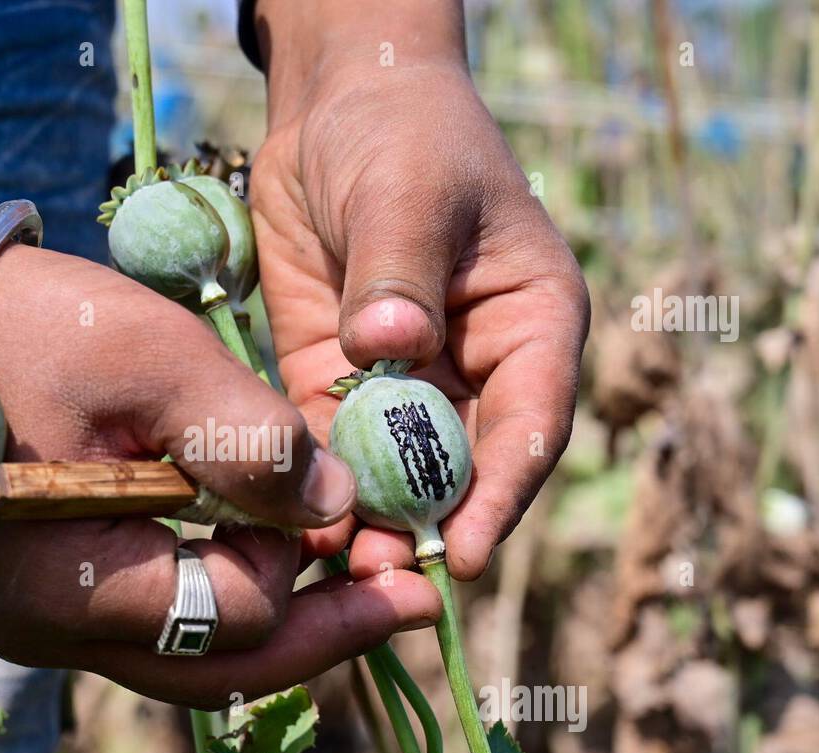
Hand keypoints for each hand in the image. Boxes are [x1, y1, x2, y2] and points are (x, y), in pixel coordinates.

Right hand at [0, 182, 442, 706]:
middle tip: (418, 599)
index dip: (305, 564)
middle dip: (325, 632)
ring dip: (287, 623)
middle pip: (221, 671)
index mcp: (67, 586)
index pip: (231, 616)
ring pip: (199, 661)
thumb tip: (343, 505)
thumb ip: (255, 441)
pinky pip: (170, 627)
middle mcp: (52, 632)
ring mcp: (52, 624)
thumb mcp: (160, 362)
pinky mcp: (64, 598)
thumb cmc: (42, 328)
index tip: (345, 500)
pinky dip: (236, 600)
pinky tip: (291, 564)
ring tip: (370, 587)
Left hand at [249, 0, 589, 579]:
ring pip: (391, 473)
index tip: (463, 554)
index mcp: (529, 328)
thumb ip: (403, 275)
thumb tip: (389, 349)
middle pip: (459, 469)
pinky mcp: (334, 380)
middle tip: (382, 579)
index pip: (528, 428)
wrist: (337, 107)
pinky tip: (289, 522)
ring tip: (332, 567)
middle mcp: (473, 370)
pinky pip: (327, 446)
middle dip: (424, 527)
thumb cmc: (404, 135)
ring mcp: (401, 383)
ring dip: (366, 522)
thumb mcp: (410, 194)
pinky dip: (314, 486)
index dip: (499, 496)